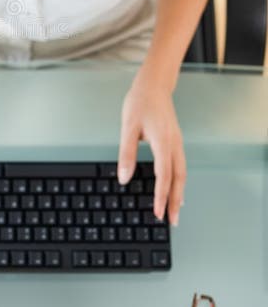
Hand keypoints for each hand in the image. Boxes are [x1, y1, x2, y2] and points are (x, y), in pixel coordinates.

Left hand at [117, 68, 185, 226]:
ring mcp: (177, 143)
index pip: (164, 175)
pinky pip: (180, 166)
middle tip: (172, 221)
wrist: (154, 85)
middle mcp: (174, 145)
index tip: (158, 212)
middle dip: (175, 201)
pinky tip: (176, 188)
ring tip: (175, 211)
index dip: (161, 196)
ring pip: (182, 174)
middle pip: (178, 179)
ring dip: (179, 194)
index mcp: (163, 142)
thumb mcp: (128, 127)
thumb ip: (127, 153)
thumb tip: (124, 177)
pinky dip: (179, 181)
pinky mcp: (175, 141)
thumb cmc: (140, 102)